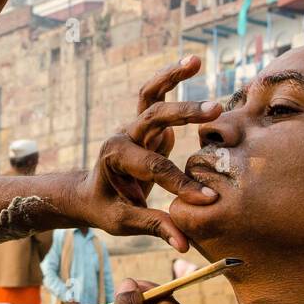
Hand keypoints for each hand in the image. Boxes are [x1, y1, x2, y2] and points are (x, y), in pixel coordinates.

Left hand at [73, 55, 221, 249]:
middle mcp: (123, 135)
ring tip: (195, 59)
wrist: (88, 194)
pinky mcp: (144, 124)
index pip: (154, 167)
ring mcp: (133, 126)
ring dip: (172, 76)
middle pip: (153, 116)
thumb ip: (154, 227)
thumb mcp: (124, 222)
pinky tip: (192, 62)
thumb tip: (184, 244)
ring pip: (151, 94)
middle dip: (184, 113)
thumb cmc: (105, 209)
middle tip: (215, 110)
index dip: (181, 183)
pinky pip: (157, 96)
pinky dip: (172, 78)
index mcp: (114, 157)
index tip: (208, 198)